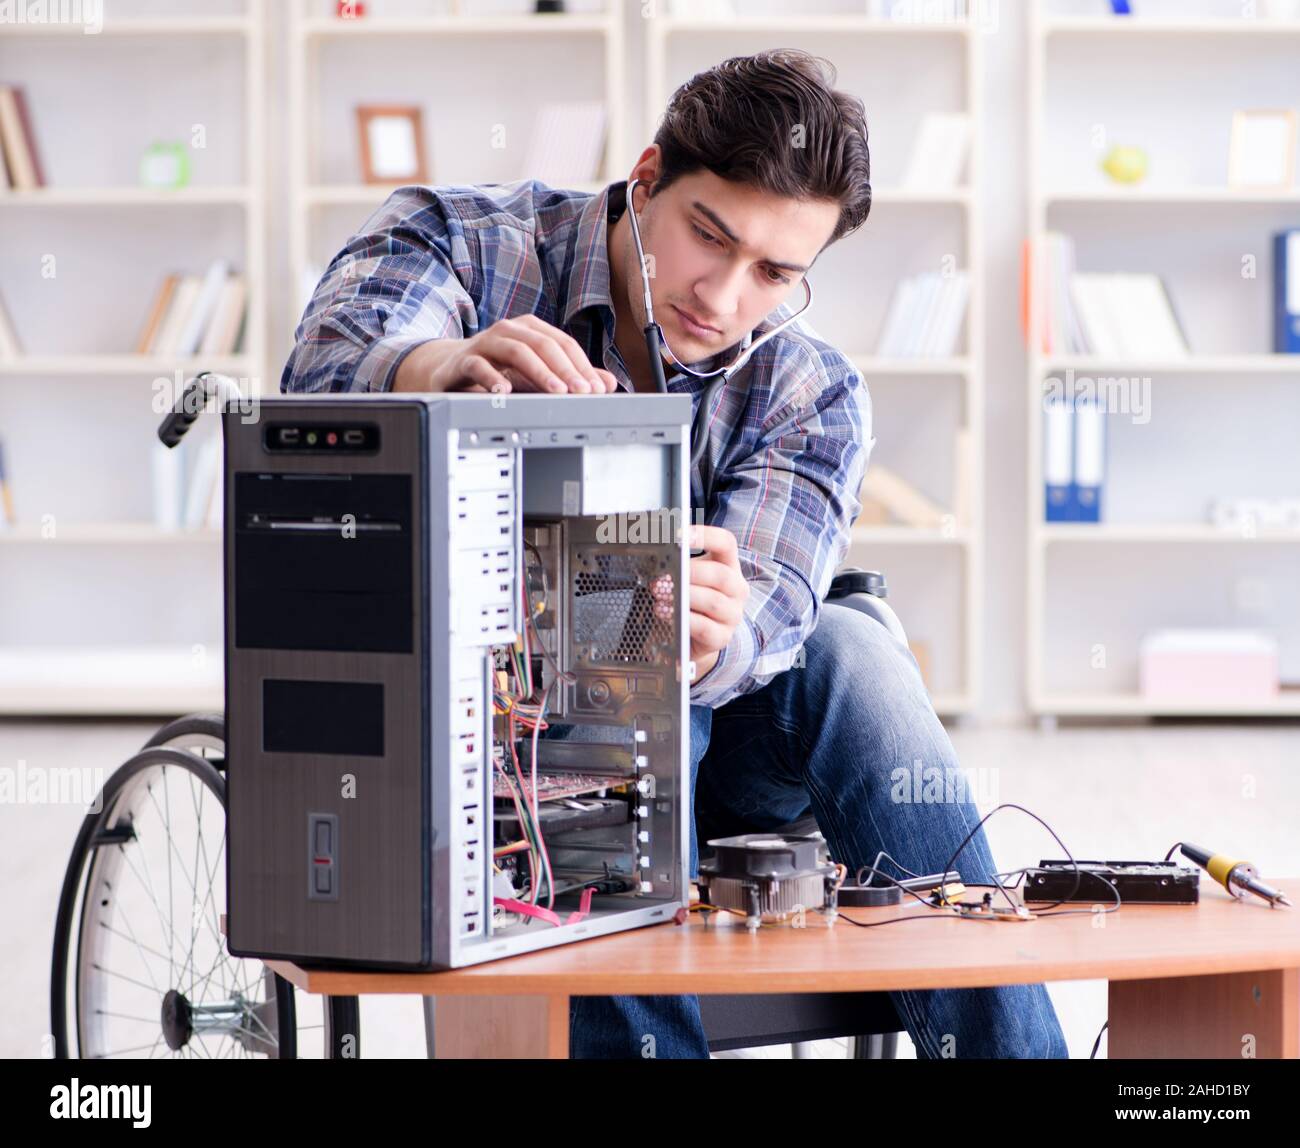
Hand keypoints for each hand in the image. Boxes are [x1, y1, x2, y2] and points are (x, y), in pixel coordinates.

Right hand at [394, 315, 617, 393]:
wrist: (448, 369)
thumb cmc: (497, 369)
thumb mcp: (536, 374)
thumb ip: (570, 378)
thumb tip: (608, 383)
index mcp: (530, 330)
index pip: (562, 343)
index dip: (582, 365)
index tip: (597, 389)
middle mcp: (509, 331)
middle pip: (543, 345)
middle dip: (566, 369)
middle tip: (582, 392)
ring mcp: (485, 343)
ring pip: (516, 351)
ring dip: (539, 372)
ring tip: (556, 392)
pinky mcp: (463, 360)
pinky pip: (478, 366)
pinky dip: (493, 379)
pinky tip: (505, 393)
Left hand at [651, 524, 748, 681]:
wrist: (696, 637)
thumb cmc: (691, 600)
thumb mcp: (688, 578)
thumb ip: (677, 565)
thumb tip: (656, 558)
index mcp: (729, 566)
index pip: (726, 543)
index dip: (706, 535)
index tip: (681, 534)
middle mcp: (737, 589)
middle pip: (721, 575)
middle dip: (691, 572)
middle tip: (668, 573)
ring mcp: (732, 614)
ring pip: (714, 602)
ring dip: (684, 596)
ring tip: (661, 594)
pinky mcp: (722, 637)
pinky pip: (706, 627)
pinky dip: (684, 619)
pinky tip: (665, 612)